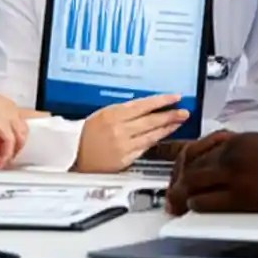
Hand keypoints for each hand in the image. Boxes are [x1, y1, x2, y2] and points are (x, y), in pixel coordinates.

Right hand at [0, 83, 28, 166]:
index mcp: (6, 105)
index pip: (18, 123)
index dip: (14, 137)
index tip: (6, 147)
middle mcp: (11, 109)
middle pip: (23, 131)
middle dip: (17, 146)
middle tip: (7, 156)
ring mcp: (9, 116)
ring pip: (20, 138)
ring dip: (12, 152)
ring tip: (3, 162)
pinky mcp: (3, 124)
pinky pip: (10, 143)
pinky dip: (6, 154)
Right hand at [74, 94, 189, 172]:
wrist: (73, 152)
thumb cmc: (85, 132)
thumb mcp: (103, 114)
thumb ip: (125, 111)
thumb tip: (146, 108)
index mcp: (113, 114)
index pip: (144, 105)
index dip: (162, 101)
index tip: (175, 98)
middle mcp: (120, 129)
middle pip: (151, 121)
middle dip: (171, 116)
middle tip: (184, 112)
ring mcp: (123, 145)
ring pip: (151, 135)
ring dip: (167, 129)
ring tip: (178, 123)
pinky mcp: (125, 159)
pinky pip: (144, 148)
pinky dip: (155, 141)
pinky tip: (162, 136)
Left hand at [166, 132, 257, 214]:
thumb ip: (239, 149)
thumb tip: (219, 161)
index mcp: (236, 140)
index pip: (196, 149)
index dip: (182, 165)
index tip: (178, 175)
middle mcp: (230, 152)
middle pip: (189, 165)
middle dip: (177, 180)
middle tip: (172, 194)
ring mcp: (234, 173)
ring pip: (193, 182)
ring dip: (182, 194)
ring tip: (176, 204)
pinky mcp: (241, 195)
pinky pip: (205, 200)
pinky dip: (194, 204)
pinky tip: (192, 208)